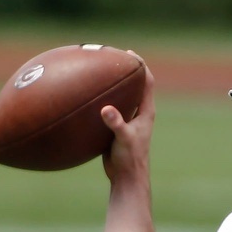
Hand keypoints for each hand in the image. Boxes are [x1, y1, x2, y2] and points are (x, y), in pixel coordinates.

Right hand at [100, 58, 155, 186]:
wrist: (126, 177)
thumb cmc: (130, 159)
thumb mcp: (123, 139)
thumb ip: (116, 123)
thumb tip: (106, 109)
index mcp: (146, 112)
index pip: (147, 83)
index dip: (141, 67)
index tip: (130, 54)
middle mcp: (138, 113)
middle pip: (134, 86)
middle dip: (124, 71)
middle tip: (109, 56)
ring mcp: (127, 120)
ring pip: (120, 97)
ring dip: (110, 85)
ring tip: (95, 71)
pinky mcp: (116, 128)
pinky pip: (107, 109)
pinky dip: (99, 100)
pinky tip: (84, 97)